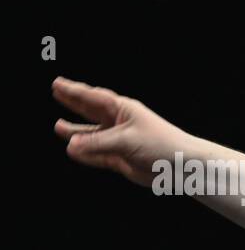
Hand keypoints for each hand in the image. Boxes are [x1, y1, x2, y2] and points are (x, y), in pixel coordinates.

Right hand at [52, 76, 191, 186]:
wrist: (182, 165)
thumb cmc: (161, 144)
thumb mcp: (126, 139)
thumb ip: (98, 143)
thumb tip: (72, 145)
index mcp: (123, 110)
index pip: (94, 97)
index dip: (75, 91)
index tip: (58, 83)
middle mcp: (120, 123)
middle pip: (91, 111)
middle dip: (74, 103)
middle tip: (57, 92)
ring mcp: (120, 141)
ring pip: (92, 135)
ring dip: (76, 132)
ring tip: (58, 127)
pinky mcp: (121, 159)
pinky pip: (97, 156)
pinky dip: (86, 154)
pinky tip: (73, 150)